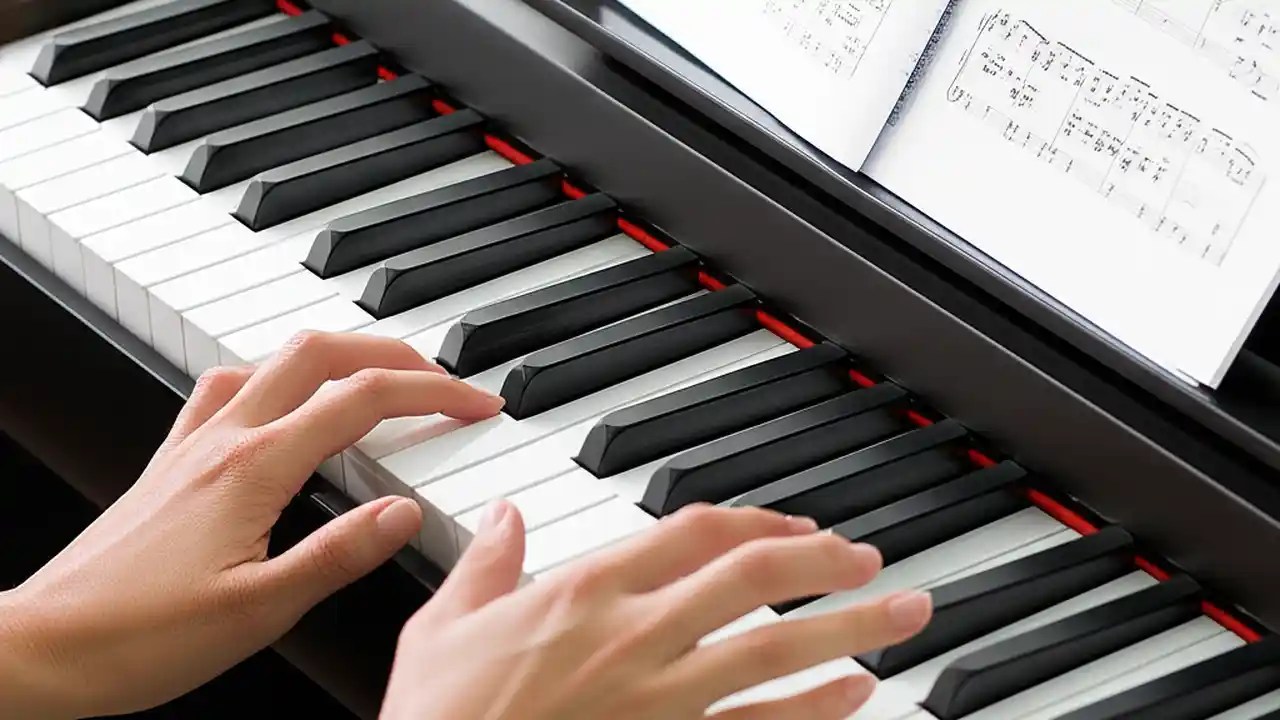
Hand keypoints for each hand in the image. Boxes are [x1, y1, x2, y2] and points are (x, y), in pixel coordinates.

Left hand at [0, 332, 505, 717]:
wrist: (44, 649)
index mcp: (254, 468)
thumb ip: (339, 554)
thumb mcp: (260, 611)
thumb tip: (405, 514)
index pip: (363, 401)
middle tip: (442, 376)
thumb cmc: (139, 639)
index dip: (433, 394)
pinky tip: (283, 400)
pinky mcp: (171, 462)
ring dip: (338, 354)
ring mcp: (192, 445)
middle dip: (394, 352)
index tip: (477, 404)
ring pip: (275, 359)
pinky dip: (276, 375)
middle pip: (321, 353)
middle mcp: (223, 440)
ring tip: (378, 377)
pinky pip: (228, 387)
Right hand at [382, 502, 932, 719]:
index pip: (692, 532)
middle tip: (869, 560)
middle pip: (752, 581)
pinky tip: (855, 694)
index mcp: (583, 591)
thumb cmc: (440, 718)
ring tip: (904, 614)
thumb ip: (484, 564)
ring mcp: (660, 700)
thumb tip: (502, 517)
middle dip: (823, 564)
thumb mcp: (444, 627)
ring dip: (849, 628)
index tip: (790, 527)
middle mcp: (635, 637)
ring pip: (774, 652)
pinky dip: (814, 711)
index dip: (754, 521)